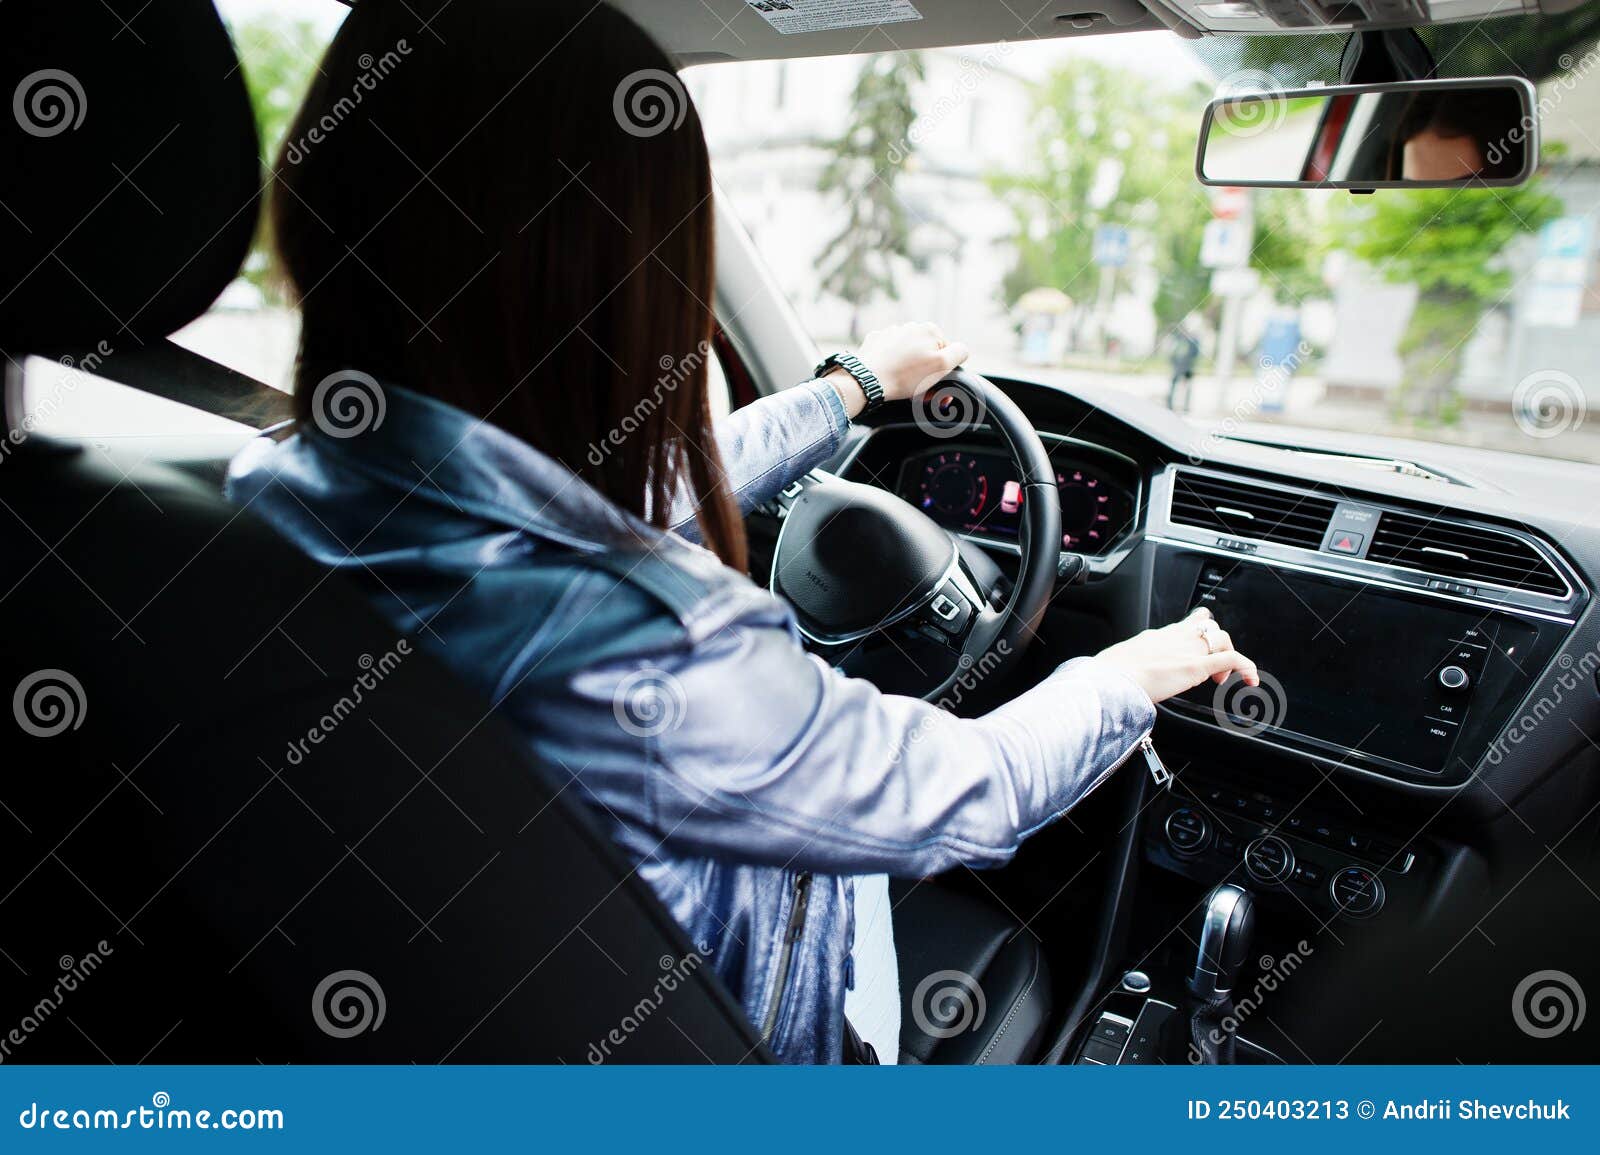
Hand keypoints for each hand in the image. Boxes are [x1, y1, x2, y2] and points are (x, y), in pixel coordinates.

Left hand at [824, 322, 969, 415]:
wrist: (868, 380)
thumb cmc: (906, 376)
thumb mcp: (942, 366)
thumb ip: (959, 353)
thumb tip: (962, 349)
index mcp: (930, 330)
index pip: (946, 352)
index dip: (942, 370)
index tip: (933, 383)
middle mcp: (911, 326)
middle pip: (926, 352)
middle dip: (925, 370)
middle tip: (918, 388)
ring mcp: (892, 332)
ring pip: (908, 353)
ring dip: (909, 367)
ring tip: (902, 382)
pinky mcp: (876, 341)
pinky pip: (889, 354)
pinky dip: (891, 363)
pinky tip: (888, 375)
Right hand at [1093, 607, 1259, 705]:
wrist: (1112, 680)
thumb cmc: (1110, 675)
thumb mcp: (1117, 662)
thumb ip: (1126, 664)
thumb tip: (1117, 673)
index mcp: (1156, 637)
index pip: (1185, 625)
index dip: (1196, 632)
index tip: (1198, 644)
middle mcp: (1175, 637)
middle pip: (1207, 627)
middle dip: (1214, 645)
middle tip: (1211, 669)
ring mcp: (1188, 650)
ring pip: (1222, 638)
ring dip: (1227, 656)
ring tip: (1220, 679)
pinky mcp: (1198, 666)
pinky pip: (1232, 659)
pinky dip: (1247, 668)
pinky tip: (1251, 679)